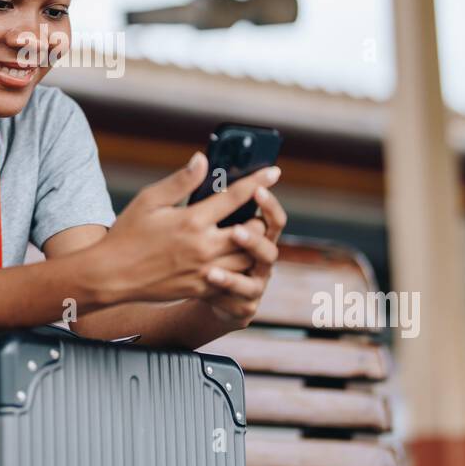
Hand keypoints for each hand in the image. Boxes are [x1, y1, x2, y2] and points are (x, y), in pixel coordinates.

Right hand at [89, 154, 281, 306]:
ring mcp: (205, 271)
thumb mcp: (149, 200)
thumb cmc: (127, 234)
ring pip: (248, 258)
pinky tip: (234, 258)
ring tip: (245, 234)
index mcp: (192, 220)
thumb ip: (180, 181)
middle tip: (254, 211)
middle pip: (252, 231)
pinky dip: (240, 268)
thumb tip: (202, 160)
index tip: (274, 172)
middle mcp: (204, 247)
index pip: (235, 196)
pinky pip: (234, 279)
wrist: (112, 276)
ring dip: (253, 244)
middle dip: (259, 218)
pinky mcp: (202, 288)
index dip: (258, 181)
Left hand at [199, 184, 286, 331]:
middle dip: (254, 238)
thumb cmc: (200, 248)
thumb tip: (200, 160)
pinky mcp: (243, 305)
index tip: (260, 185)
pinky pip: (239, 300)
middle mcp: (259, 258)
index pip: (269, 216)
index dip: (267, 202)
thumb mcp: (195, 220)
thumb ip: (202, 194)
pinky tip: (207, 281)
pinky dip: (225, 291)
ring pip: (255, 277)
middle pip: (268, 246)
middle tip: (235, 229)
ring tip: (212, 267)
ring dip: (235, 272)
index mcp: (254, 234)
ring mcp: (254, 283)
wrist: (196, 290)